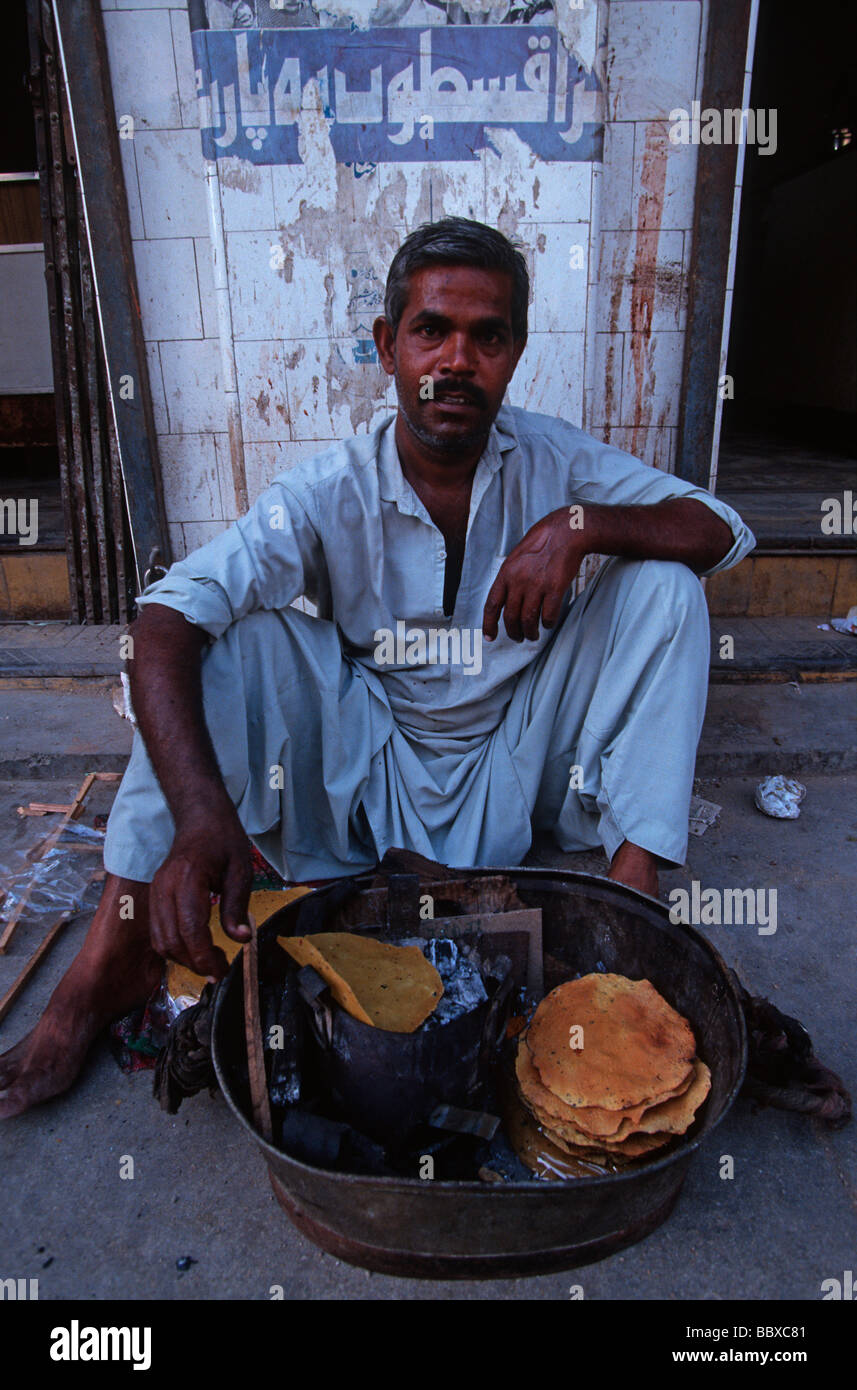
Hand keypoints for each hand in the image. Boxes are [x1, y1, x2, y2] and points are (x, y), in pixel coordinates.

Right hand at [148, 803, 253, 978]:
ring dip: (183, 958)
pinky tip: (196, 947)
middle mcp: (165, 887)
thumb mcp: (241, 870)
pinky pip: (158, 931)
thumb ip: (237, 906)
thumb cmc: (222, 839)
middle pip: (171, 941)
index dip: (204, 957)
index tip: (221, 970)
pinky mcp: (155, 896)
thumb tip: (241, 939)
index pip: (190, 930)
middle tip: (219, 970)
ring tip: (210, 960)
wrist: (199, 816)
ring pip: (160, 940)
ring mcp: (156, 891)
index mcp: (188, 879)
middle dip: (195, 963)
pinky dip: (174, 946)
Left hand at [482, 508, 587, 641]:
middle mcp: (518, 581)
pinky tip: (548, 623)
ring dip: (530, 632)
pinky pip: (548, 616)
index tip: (490, 637)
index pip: (491, 605)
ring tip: (533, 635)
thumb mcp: (517, 557)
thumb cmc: (542, 542)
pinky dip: (548, 624)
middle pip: (510, 617)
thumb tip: (507, 600)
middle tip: (519, 637)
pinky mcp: (554, 588)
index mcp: (505, 573)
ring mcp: (536, 585)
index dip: (489, 625)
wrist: (566, 532)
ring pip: (528, 620)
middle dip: (513, 633)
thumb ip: (510, 578)